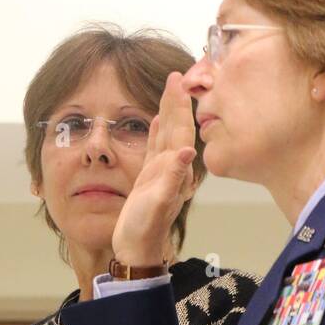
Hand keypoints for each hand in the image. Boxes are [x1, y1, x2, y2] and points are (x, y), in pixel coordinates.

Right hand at [112, 72, 197, 265]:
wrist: (138, 250)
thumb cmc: (146, 230)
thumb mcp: (157, 204)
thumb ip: (171, 178)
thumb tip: (187, 151)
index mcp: (176, 170)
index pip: (181, 131)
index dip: (181, 106)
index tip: (180, 81)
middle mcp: (172, 168)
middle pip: (176, 128)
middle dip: (176, 102)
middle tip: (176, 75)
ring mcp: (161, 172)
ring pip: (167, 134)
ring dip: (168, 112)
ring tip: (170, 90)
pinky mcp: (150, 179)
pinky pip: (155, 148)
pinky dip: (157, 132)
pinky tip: (157, 121)